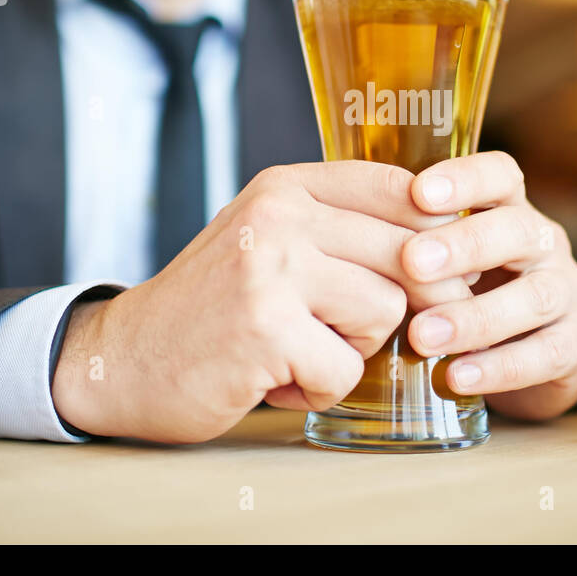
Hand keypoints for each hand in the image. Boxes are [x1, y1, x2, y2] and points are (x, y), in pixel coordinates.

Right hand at [52, 161, 471, 442]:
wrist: (123, 358)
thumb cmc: (215, 306)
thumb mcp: (273, 242)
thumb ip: (343, 230)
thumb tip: (453, 245)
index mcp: (287, 186)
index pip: (401, 188)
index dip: (435, 236)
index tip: (427, 272)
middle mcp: (280, 215)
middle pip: (410, 253)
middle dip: (400, 306)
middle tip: (354, 330)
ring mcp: (271, 268)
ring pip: (387, 311)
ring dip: (353, 349)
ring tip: (302, 350)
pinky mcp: (266, 328)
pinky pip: (346, 368)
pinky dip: (320, 389)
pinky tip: (277, 379)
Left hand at [399, 152, 576, 420]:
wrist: (528, 353)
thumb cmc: (464, 291)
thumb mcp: (440, 259)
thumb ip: (403, 243)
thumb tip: (336, 236)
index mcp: (508, 209)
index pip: (500, 176)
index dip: (464, 179)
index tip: (418, 192)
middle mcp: (543, 242)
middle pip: (517, 230)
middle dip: (464, 245)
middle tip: (412, 263)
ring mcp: (566, 290)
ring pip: (536, 295)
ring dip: (477, 316)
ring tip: (424, 336)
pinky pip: (547, 353)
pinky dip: (500, 367)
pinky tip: (456, 376)